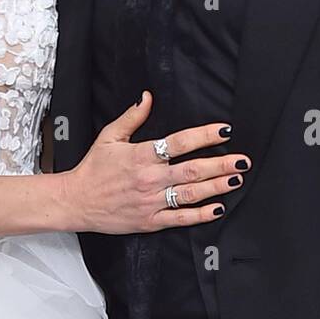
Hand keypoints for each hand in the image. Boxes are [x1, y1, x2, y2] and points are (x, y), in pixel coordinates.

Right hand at [62, 90, 249, 233]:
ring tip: (236, 179)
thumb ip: (132, 117)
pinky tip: (217, 208)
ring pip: (191, 193)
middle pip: (193, 169)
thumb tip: (148, 97)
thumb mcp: (109, 136)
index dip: (205, 135)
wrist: (77, 201)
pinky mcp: (151, 220)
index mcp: (142, 155)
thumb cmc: (93, 168)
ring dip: (217, 186)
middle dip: (221, 164)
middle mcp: (150, 178)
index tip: (224, 131)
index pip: (180, 142)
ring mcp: (151, 201)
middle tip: (242, 160)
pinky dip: (201, 214)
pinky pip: (181, 218)